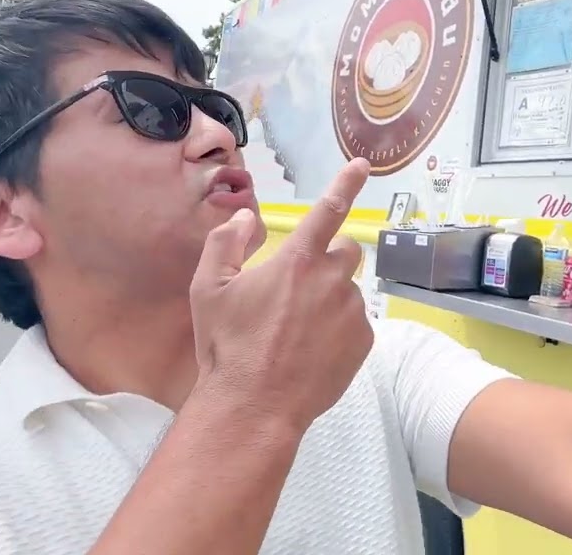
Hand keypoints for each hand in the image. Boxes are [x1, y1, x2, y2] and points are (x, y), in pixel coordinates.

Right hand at [189, 158, 373, 432]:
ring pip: (348, 291)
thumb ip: (225, 244)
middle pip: (346, 251)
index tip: (363, 165)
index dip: (347, 183)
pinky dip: (339, 331)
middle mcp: (332, 280)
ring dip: (330, 300)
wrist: (255, 406)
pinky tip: (311, 351)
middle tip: (300, 288)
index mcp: (297, 260)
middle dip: (329, 259)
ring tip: (297, 332)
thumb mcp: (208, 289)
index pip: (329, 210)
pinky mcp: (363, 342)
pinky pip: (356, 324)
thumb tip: (243, 219)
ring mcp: (352, 312)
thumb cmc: (228, 347)